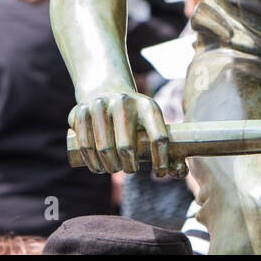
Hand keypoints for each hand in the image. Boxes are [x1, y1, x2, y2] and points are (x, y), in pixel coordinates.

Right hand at [68, 90, 186, 178]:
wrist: (104, 87)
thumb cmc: (135, 116)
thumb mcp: (152, 122)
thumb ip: (168, 148)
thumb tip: (180, 172)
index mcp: (146, 106)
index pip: (159, 137)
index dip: (161, 160)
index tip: (160, 173)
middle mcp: (123, 102)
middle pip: (127, 148)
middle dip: (129, 167)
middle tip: (130, 169)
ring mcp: (99, 105)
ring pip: (105, 149)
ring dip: (110, 167)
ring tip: (114, 168)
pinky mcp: (80, 112)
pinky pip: (85, 146)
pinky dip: (92, 163)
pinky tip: (98, 168)